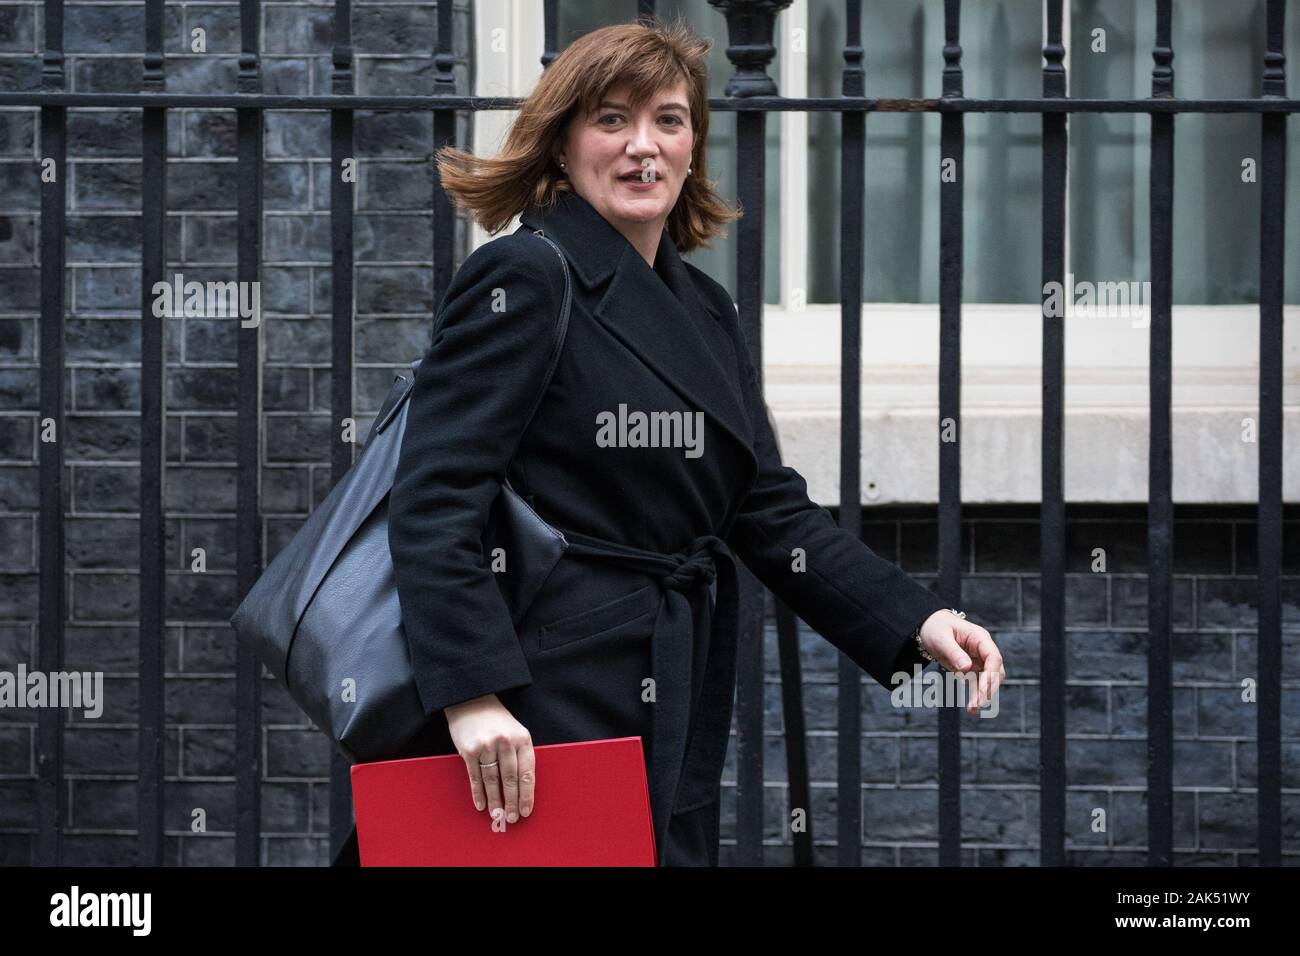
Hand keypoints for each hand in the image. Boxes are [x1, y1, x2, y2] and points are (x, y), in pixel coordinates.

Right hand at [443, 693, 534, 823]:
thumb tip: (522, 788)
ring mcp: (486, 746)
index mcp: (522, 739)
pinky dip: (478, 793)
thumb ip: (520, 755)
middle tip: (512, 819)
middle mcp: (505, 742)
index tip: (527, 811)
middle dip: (512, 802)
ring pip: (492, 780)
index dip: (527, 794)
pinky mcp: (469, 750)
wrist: (471, 701)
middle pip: (510, 779)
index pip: (527, 772)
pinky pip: (475, 777)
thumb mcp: (516, 732)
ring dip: (495, 801)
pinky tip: (481, 805)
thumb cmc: (497, 720)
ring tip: (497, 815)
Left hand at [918, 610, 1004, 716]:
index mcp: (980, 638)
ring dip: (983, 695)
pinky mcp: (973, 668)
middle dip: (988, 689)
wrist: (929, 626)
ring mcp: (980, 659)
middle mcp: (983, 649)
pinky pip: (979, 684)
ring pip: (989, 680)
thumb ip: (954, 652)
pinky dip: (976, 695)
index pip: (994, 658)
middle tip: (976, 705)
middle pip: (996, 671)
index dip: (991, 675)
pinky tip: (972, 708)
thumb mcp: (941, 638)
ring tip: (972, 710)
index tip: (983, 691)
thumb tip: (966, 668)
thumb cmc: (936, 628)